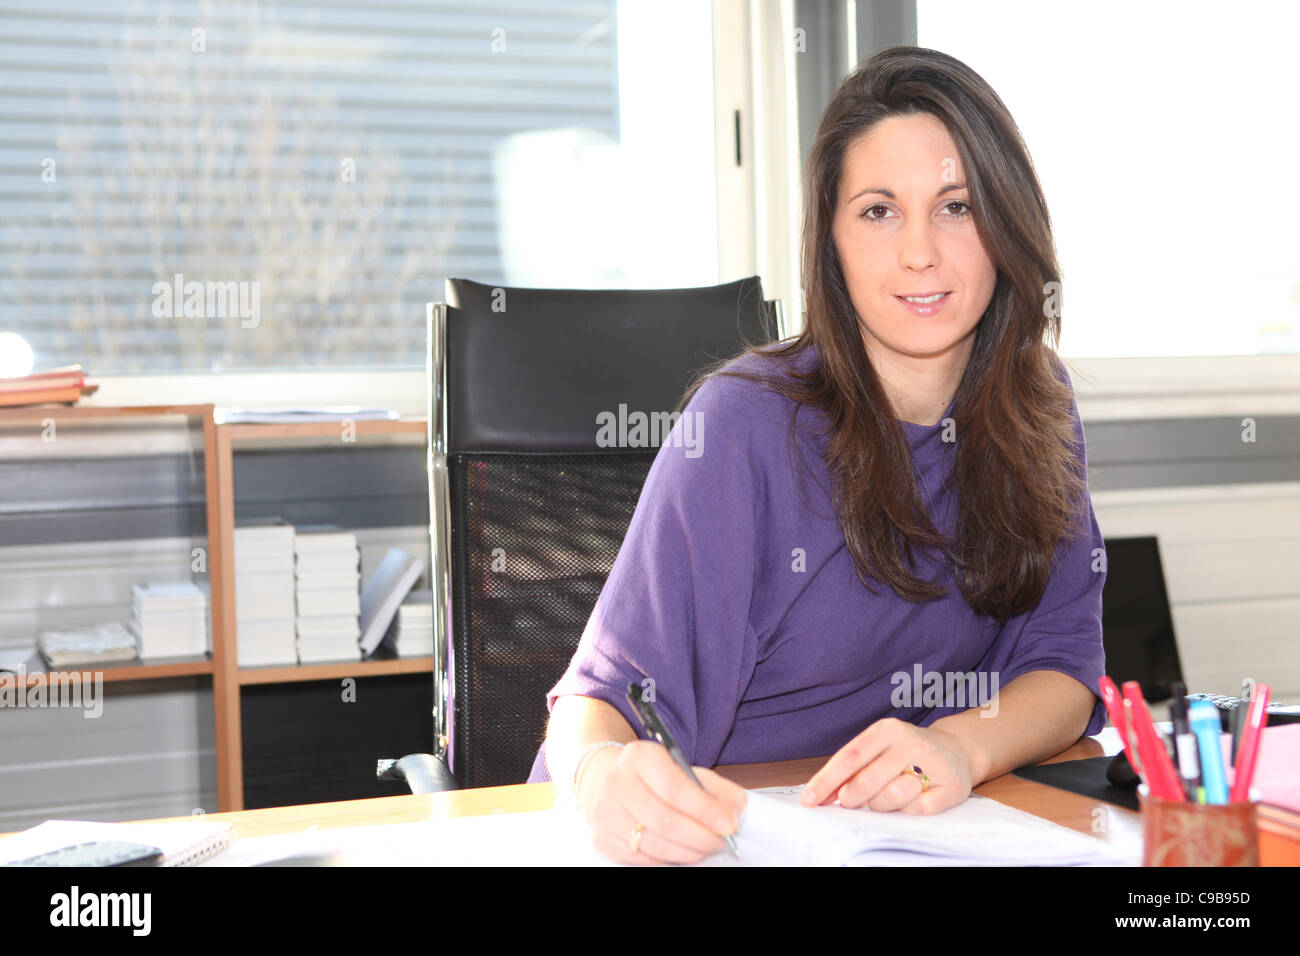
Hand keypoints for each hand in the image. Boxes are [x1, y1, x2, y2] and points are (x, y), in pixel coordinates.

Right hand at [577, 741, 747, 864]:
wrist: (609, 780)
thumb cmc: (652, 777)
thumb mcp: (685, 771)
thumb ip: (715, 788)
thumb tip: (735, 809)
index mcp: (640, 757)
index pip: (674, 788)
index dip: (704, 811)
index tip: (727, 824)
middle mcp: (617, 782)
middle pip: (665, 820)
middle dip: (700, 837)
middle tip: (719, 842)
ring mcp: (605, 812)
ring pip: (654, 844)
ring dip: (688, 852)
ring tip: (704, 849)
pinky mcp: (602, 838)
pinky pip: (642, 859)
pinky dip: (668, 861)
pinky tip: (682, 853)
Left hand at [800, 717, 974, 813]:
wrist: (958, 748)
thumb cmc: (908, 751)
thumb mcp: (879, 747)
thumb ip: (852, 767)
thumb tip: (820, 794)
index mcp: (887, 730)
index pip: (850, 757)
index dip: (826, 781)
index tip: (809, 800)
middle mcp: (911, 743)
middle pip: (867, 780)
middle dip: (851, 797)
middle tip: (850, 801)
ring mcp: (933, 763)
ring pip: (892, 796)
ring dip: (881, 805)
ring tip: (885, 798)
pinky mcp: (951, 786)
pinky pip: (918, 810)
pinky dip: (907, 811)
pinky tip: (909, 801)